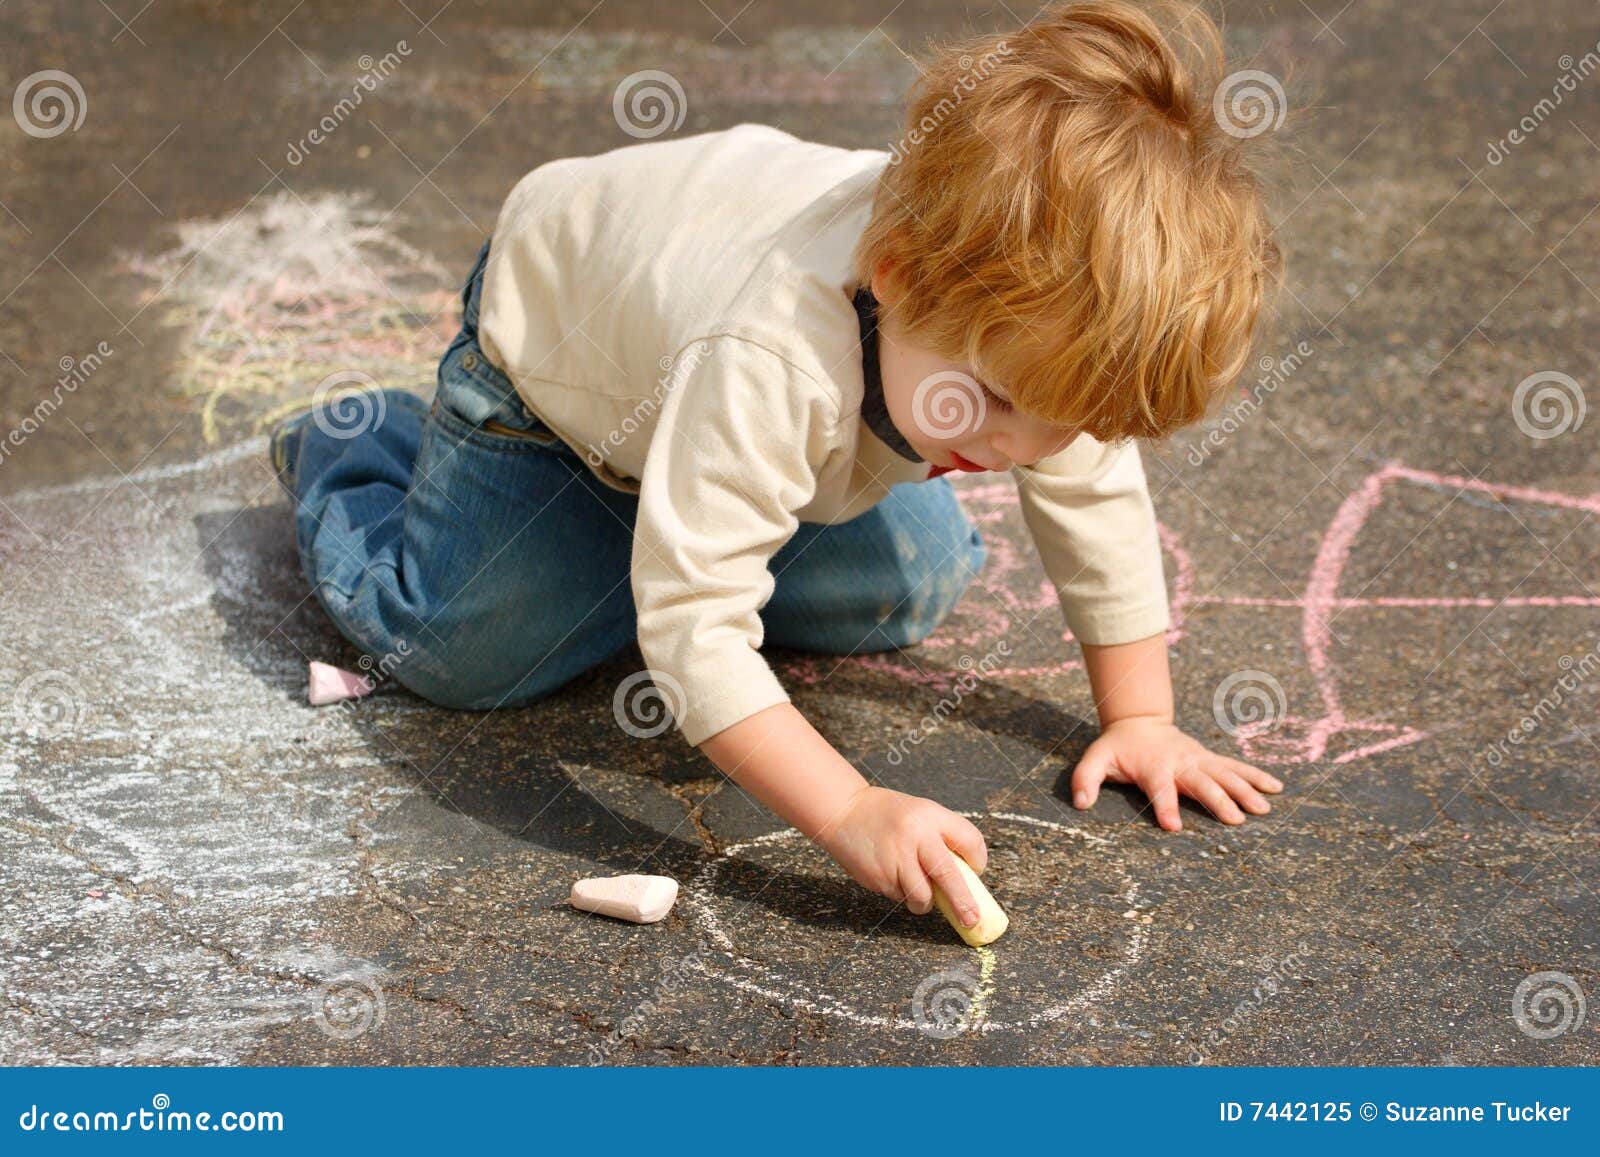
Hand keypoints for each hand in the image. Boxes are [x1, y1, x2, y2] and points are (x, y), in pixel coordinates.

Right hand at [815, 786, 988, 926]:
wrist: (843, 812)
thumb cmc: (889, 815)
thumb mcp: (920, 814)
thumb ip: (942, 839)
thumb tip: (966, 880)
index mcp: (931, 815)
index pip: (969, 840)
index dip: (977, 860)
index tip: (975, 871)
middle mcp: (915, 836)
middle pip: (948, 875)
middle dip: (963, 902)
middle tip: (972, 920)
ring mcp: (896, 858)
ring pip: (923, 896)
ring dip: (926, 901)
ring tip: (919, 889)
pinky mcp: (880, 877)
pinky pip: (901, 896)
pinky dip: (902, 892)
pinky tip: (891, 873)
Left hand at [1071, 716, 1283, 830]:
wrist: (1139, 722)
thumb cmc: (1116, 748)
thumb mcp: (1094, 759)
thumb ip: (1085, 780)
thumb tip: (1080, 804)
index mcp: (1153, 766)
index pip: (1159, 788)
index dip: (1165, 807)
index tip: (1173, 828)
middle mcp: (1180, 763)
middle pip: (1201, 783)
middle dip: (1218, 801)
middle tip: (1236, 820)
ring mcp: (1198, 759)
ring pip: (1225, 774)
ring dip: (1245, 790)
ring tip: (1264, 808)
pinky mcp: (1209, 758)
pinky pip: (1235, 767)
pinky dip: (1256, 776)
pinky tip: (1276, 788)